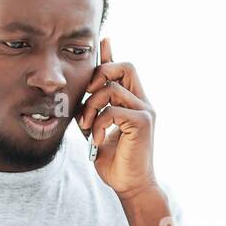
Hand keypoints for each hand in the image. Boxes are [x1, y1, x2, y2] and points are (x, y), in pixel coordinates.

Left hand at [76, 37, 159, 199]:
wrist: (129, 185)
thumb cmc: (113, 161)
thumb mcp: (95, 128)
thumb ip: (91, 109)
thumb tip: (80, 94)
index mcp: (134, 102)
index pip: (123, 69)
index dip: (111, 54)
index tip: (103, 39)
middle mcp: (143, 103)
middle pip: (126, 66)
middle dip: (101, 74)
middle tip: (87, 95)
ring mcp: (145, 111)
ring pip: (113, 88)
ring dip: (92, 104)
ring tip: (86, 126)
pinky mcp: (143, 123)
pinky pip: (113, 110)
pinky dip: (98, 122)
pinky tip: (95, 138)